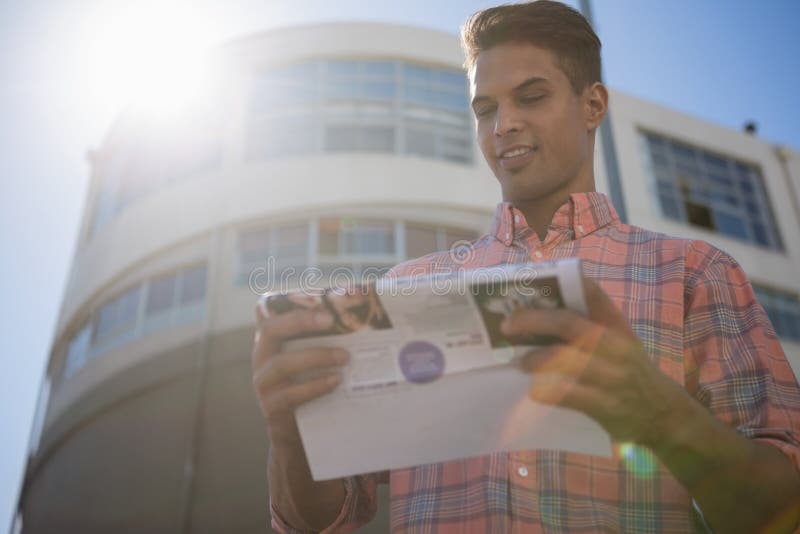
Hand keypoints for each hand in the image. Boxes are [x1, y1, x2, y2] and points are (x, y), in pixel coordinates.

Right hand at [251, 300, 349, 447]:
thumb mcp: (312, 360)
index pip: (263, 311)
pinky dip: (315, 386)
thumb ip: (325, 338)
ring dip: (316, 356)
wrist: (297, 433)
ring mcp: (263, 383)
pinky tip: (336, 381)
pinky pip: (291, 394)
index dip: (284, 302)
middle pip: (269, 330)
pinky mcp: (272, 407)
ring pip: (283, 364)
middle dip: (299, 321)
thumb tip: (366, 307)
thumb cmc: (310, 385)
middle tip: (330, 319)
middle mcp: (261, 357)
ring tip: (344, 356)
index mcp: (271, 341)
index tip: (313, 296)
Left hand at [501, 276, 682, 443]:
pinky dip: (546, 391)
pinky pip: (568, 394)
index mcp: (617, 326)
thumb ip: (590, 327)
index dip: (564, 282)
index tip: (534, 277)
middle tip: (508, 325)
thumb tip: (537, 314)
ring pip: (565, 358)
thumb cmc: (631, 373)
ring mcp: (613, 376)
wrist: (664, 416)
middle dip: (533, 320)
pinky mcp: (606, 406)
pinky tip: (535, 391)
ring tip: (521, 361)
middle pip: (568, 323)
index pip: (592, 294)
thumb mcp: (621, 343)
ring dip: (536, 358)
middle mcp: (617, 346)